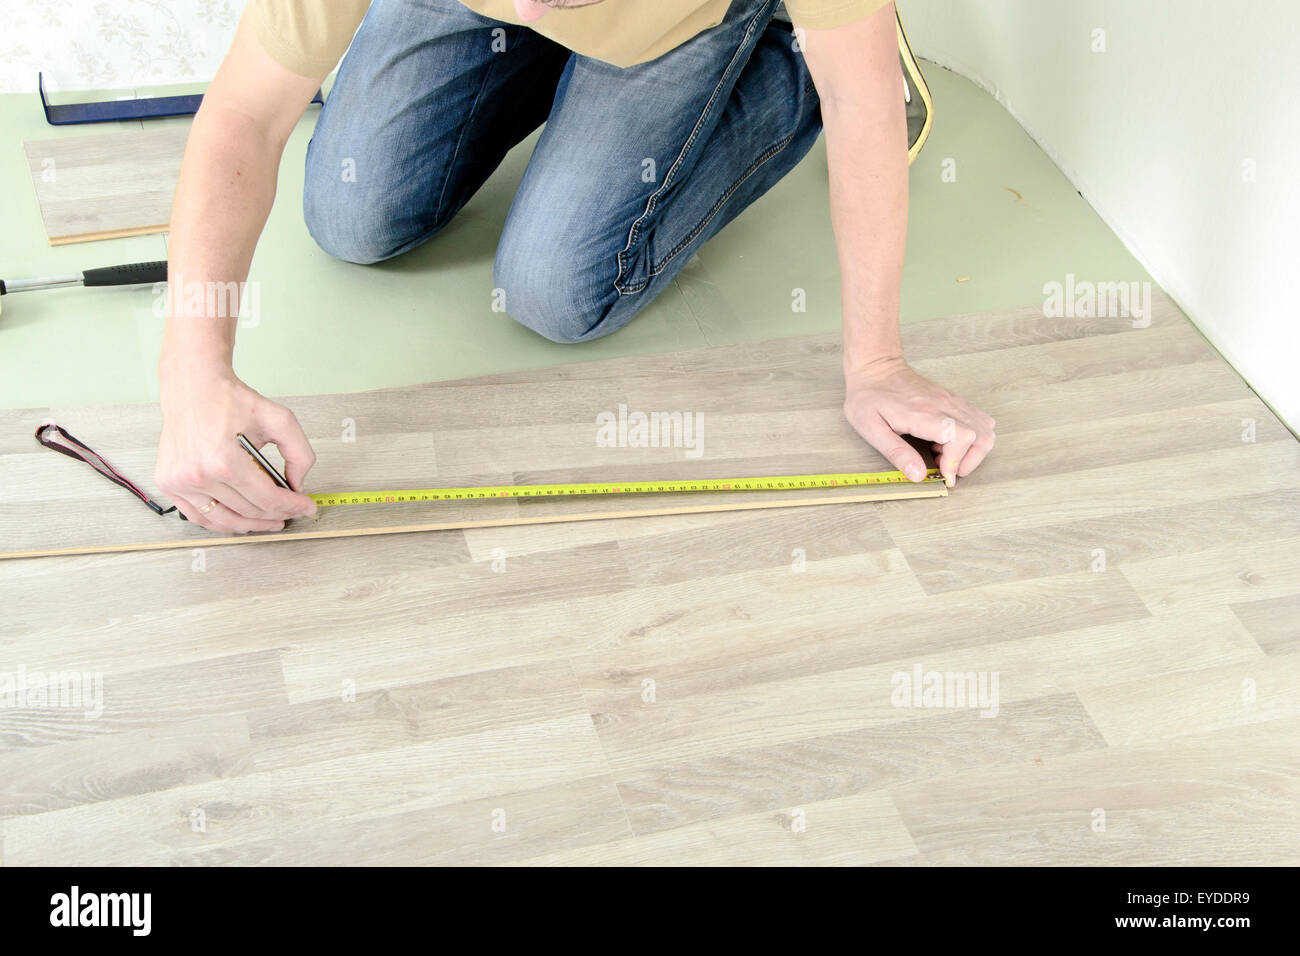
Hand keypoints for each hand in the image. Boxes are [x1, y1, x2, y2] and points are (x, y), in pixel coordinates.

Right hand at [155, 360, 317, 531]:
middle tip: (293, 512)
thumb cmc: (230, 400)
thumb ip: (299, 453)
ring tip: (271, 521)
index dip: (292, 506)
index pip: (267, 498)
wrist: (193, 386)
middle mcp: (198, 474)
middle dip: (277, 514)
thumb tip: (298, 485)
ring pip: (224, 520)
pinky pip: (199, 516)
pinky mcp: (169, 483)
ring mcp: (179, 482)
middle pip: (248, 511)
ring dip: (252, 525)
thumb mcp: (279, 420)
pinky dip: (223, 522)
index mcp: (223, 460)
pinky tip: (242, 520)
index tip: (305, 507)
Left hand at [843, 356, 994, 486]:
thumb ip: (896, 453)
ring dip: (974, 449)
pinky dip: (972, 437)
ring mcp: (951, 400)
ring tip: (947, 456)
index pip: (961, 437)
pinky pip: (978, 419)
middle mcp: (944, 405)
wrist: (875, 367)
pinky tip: (947, 442)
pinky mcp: (952, 400)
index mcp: (923, 414)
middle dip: (971, 460)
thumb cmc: (869, 397)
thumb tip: (919, 475)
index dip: (957, 461)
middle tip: (949, 470)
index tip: (944, 474)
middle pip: (982, 435)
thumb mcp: (871, 429)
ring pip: (985, 427)